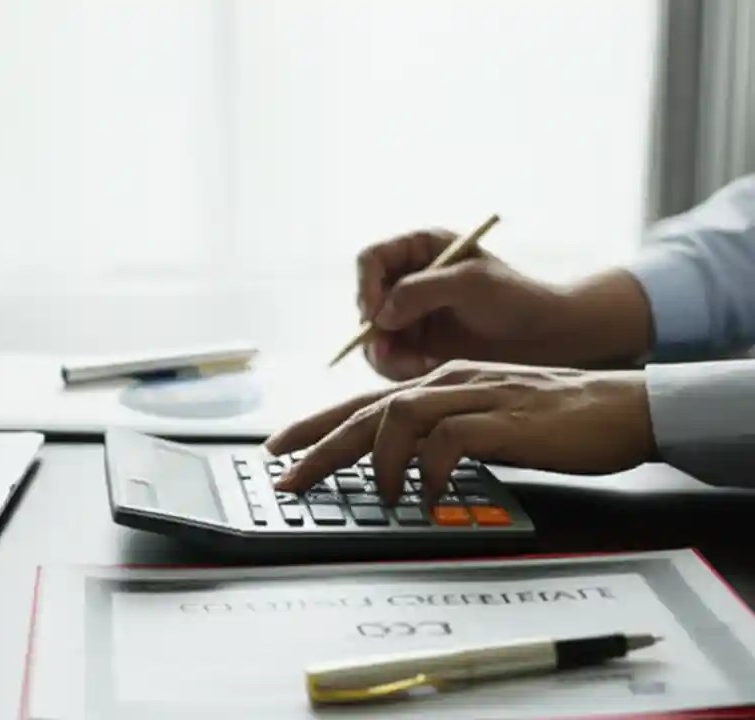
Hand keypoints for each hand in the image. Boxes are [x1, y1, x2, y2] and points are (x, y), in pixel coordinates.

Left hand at [265, 360, 654, 503]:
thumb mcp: (486, 425)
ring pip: (398, 415)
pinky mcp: (506, 418)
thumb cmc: (556, 421)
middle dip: (319, 445)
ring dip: (379, 460)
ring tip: (382, 497)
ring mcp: (476, 396)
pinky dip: (430, 469)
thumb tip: (402, 471)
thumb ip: (443, 437)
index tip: (282, 451)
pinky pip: (450, 439)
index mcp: (440, 383)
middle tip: (288, 478)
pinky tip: (429, 496)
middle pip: (366, 410)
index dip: (317, 426)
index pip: (363, 403)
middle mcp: (449, 382)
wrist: (624, 407)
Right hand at [355, 229, 649, 379]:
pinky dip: (398, 367)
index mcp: (421, 248)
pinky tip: (425, 370)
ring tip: (415, 366)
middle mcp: (409, 277)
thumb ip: (420, 291)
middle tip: (389, 351)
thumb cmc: (518, 299)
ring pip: (371, 333)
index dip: (366, 287)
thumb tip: (380, 314)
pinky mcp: (416, 343)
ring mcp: (410, 312)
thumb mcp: (470, 284)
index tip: (376, 317)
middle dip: (374, 329)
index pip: (370, 259)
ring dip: (385, 353)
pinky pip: (387, 357)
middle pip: (365, 299)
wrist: (547, 336)